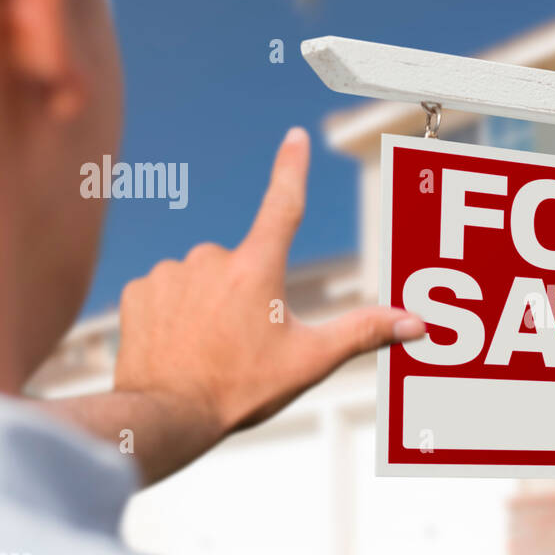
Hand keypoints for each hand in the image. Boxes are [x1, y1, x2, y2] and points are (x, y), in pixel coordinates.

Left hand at [113, 127, 424, 435]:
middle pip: (243, 265)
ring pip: (203, 279)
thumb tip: (415, 323)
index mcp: (258, 268)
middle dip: (248, 295)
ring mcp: (171, 273)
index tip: (295, 137)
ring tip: (209, 351)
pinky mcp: (139, 291)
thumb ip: (364, 333)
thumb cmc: (240, 389)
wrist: (165, 416)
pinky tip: (178, 346)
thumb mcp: (310, 361)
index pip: (283, 205)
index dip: (291, 169)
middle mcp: (212, 259)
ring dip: (210, 305)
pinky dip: (176, 314)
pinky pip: (166, 292)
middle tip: (244, 345)